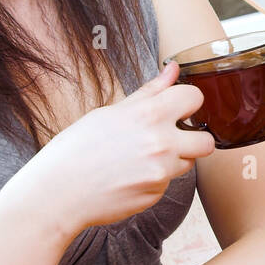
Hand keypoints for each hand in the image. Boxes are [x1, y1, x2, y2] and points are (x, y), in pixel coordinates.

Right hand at [15, 60, 214, 237]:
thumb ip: (149, 93)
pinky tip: (128, 176)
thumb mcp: (111, 112)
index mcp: (149, 115)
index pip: (195, 98)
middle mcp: (161, 143)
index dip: (188, 102)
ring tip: (140, 158)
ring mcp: (160, 172)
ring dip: (173, 160)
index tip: (179, 108)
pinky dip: (154, 180)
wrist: (58, 192)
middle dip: (195, 139)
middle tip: (173, 139)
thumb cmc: (78, 149)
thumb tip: (174, 70)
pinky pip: (167, 183)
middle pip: (207, 141)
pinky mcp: (155, 195)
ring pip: (187, 163)